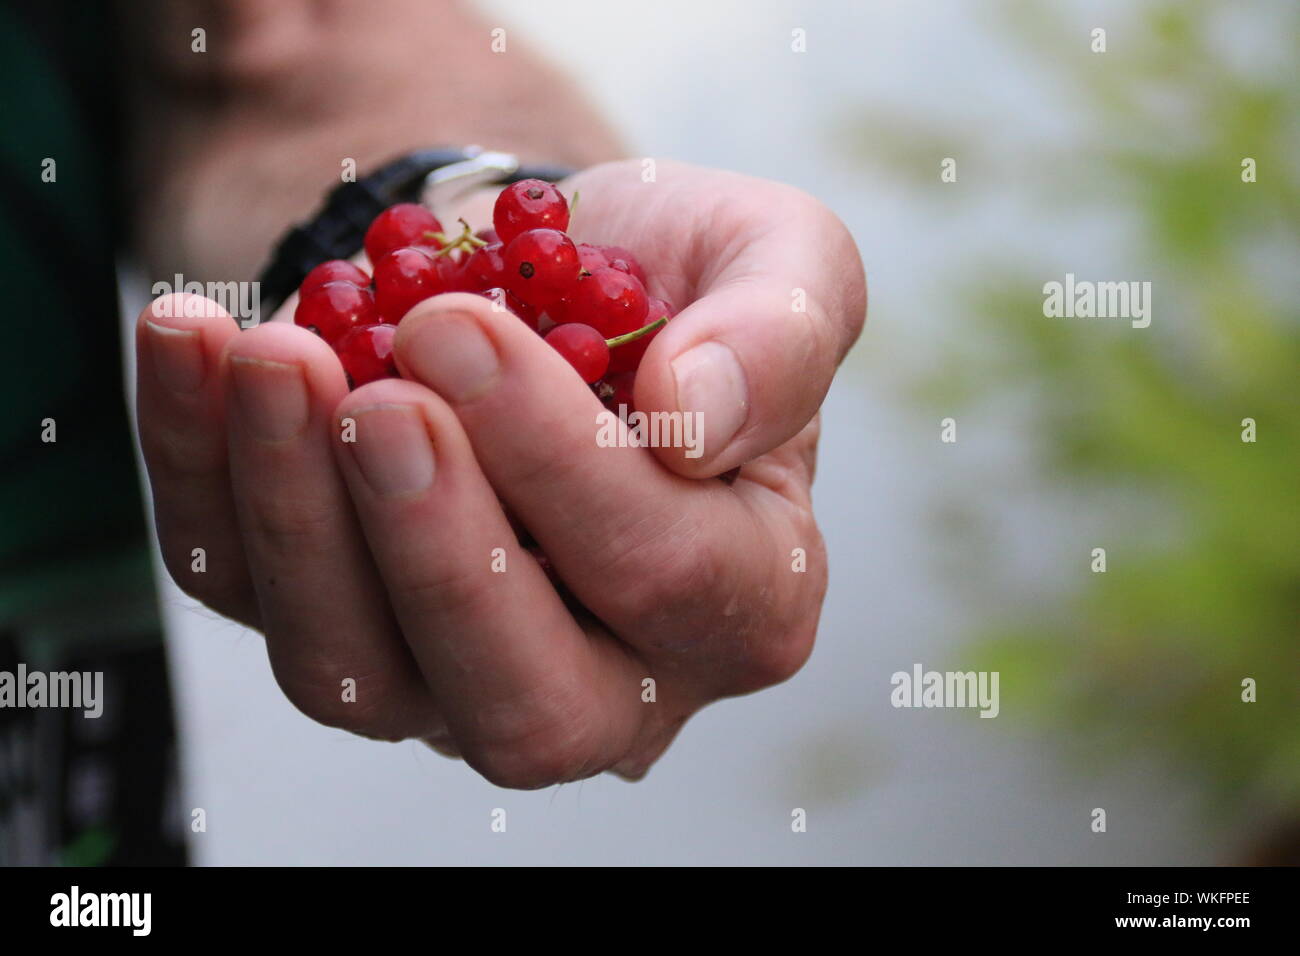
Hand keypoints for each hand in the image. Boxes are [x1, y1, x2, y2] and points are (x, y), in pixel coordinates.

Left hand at [135, 159, 865, 786]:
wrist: (546, 275)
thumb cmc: (673, 286)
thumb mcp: (779, 263)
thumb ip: (781, 335)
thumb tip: (696, 418)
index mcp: (741, 602)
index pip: (664, 578)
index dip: (558, 464)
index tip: (459, 329)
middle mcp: (607, 680)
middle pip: (522, 705)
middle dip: (435, 554)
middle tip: (378, 406)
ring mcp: (452, 675)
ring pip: (356, 676)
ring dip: (296, 519)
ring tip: (274, 357)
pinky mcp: (331, 621)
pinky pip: (244, 589)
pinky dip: (199, 472)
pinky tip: (195, 347)